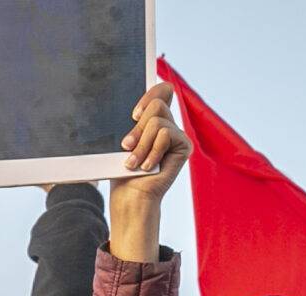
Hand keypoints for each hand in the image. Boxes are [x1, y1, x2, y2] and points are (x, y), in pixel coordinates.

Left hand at [105, 82, 188, 261]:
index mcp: (154, 119)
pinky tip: (148, 166)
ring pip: (157, 121)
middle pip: (157, 102)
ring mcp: (177, 135)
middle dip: (138, 126)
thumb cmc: (122, 170)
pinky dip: (152, 150)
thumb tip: (136, 106)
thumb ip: (134, 119)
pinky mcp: (184, 146)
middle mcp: (168, 124)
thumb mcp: (124, 138)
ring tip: (134, 162)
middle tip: (127, 146)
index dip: (150, 94)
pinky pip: (165, 133)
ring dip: (141, 143)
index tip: (133, 114)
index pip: (162, 90)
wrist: (130, 195)